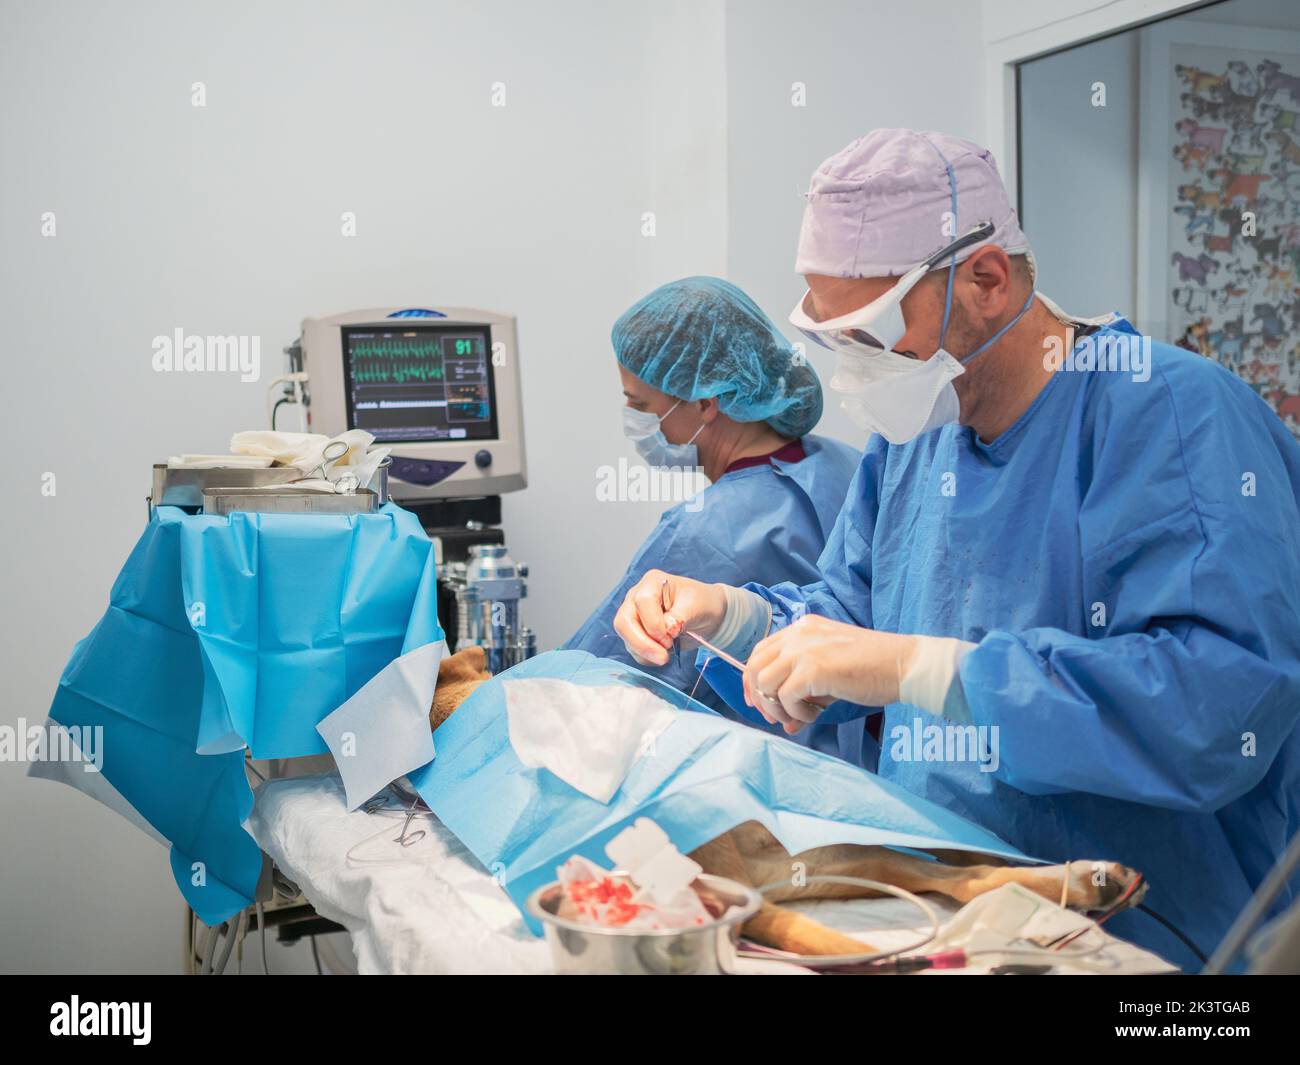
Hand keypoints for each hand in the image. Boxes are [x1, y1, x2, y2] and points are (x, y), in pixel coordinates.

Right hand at [613, 570, 728, 666]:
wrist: (706, 615)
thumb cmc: (701, 603)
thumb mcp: (697, 606)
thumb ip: (681, 616)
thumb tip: (667, 630)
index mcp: (652, 583)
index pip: (642, 602)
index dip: (654, 624)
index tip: (671, 636)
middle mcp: (637, 597)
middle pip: (624, 621)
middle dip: (642, 643)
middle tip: (663, 657)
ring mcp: (634, 615)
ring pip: (626, 637)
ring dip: (645, 652)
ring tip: (667, 656)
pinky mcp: (635, 632)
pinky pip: (632, 649)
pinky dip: (646, 657)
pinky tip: (663, 655)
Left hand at [743, 615, 918, 733]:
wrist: (902, 664)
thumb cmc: (872, 669)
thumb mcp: (830, 673)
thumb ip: (804, 693)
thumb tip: (785, 723)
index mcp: (801, 628)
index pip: (760, 652)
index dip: (753, 681)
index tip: (760, 704)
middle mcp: (798, 633)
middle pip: (754, 666)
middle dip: (759, 698)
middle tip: (776, 718)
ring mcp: (804, 649)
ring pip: (764, 683)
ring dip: (778, 708)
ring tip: (802, 716)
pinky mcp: (813, 668)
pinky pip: (786, 697)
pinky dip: (796, 713)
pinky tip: (815, 714)